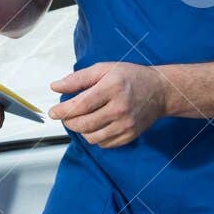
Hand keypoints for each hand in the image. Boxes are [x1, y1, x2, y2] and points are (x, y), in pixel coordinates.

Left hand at [48, 62, 167, 146]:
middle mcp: (120, 108)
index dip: (63, 111)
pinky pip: (103, 143)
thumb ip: (78, 79)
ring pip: (91, 137)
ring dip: (81, 130)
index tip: (53, 112)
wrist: (160, 91)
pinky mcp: (129, 135)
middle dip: (69, 121)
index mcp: (112, 88)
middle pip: (84, 124)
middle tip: (67, 115)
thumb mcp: (104, 69)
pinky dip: (95, 136)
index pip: (80, 105)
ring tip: (83, 119)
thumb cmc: (131, 77)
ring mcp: (126, 124)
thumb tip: (55, 87)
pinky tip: (98, 125)